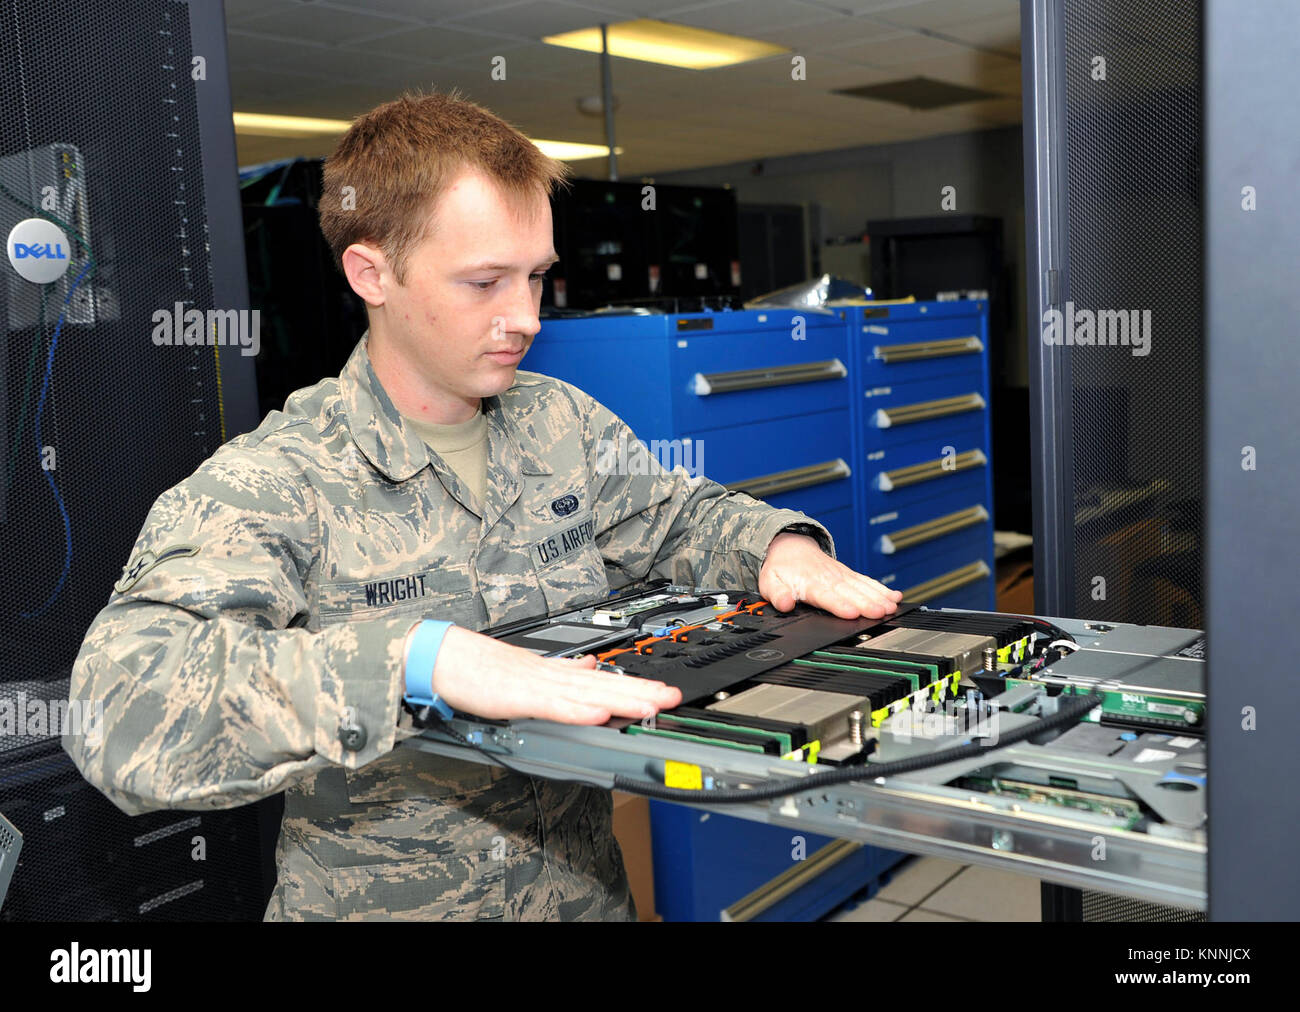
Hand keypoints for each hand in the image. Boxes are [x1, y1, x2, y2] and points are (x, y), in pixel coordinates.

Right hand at [428, 626, 680, 723]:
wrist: (442, 656)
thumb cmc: (478, 667)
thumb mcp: (528, 671)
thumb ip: (561, 672)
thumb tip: (590, 668)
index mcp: (555, 673)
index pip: (603, 681)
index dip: (635, 686)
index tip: (664, 692)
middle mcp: (551, 676)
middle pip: (603, 685)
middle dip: (640, 692)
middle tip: (672, 697)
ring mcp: (536, 685)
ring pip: (585, 694)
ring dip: (619, 700)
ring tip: (650, 705)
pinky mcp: (517, 698)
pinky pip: (551, 707)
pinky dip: (576, 711)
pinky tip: (599, 714)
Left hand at [758, 532, 902, 618]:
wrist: (789, 546)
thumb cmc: (781, 568)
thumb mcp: (769, 582)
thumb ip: (777, 594)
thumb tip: (784, 603)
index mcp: (809, 583)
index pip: (826, 596)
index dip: (839, 604)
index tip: (852, 612)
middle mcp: (828, 578)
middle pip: (850, 592)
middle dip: (866, 602)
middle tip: (881, 612)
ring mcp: (841, 575)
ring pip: (862, 586)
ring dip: (878, 596)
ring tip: (891, 606)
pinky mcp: (849, 575)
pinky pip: (867, 581)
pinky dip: (882, 589)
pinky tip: (895, 597)